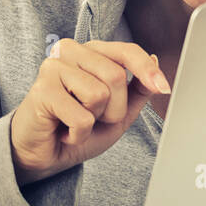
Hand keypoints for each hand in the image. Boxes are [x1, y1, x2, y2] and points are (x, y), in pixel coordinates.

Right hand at [9, 38, 170, 184]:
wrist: (41, 154)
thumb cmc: (75, 127)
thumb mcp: (117, 112)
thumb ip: (137, 89)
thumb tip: (156, 59)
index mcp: (91, 51)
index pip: (126, 51)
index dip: (147, 70)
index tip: (164, 88)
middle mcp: (71, 51)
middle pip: (116, 76)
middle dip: (114, 109)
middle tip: (92, 118)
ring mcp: (53, 67)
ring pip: (99, 94)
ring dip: (94, 121)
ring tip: (74, 122)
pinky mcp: (42, 90)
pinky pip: (81, 117)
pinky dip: (78, 134)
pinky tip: (63, 131)